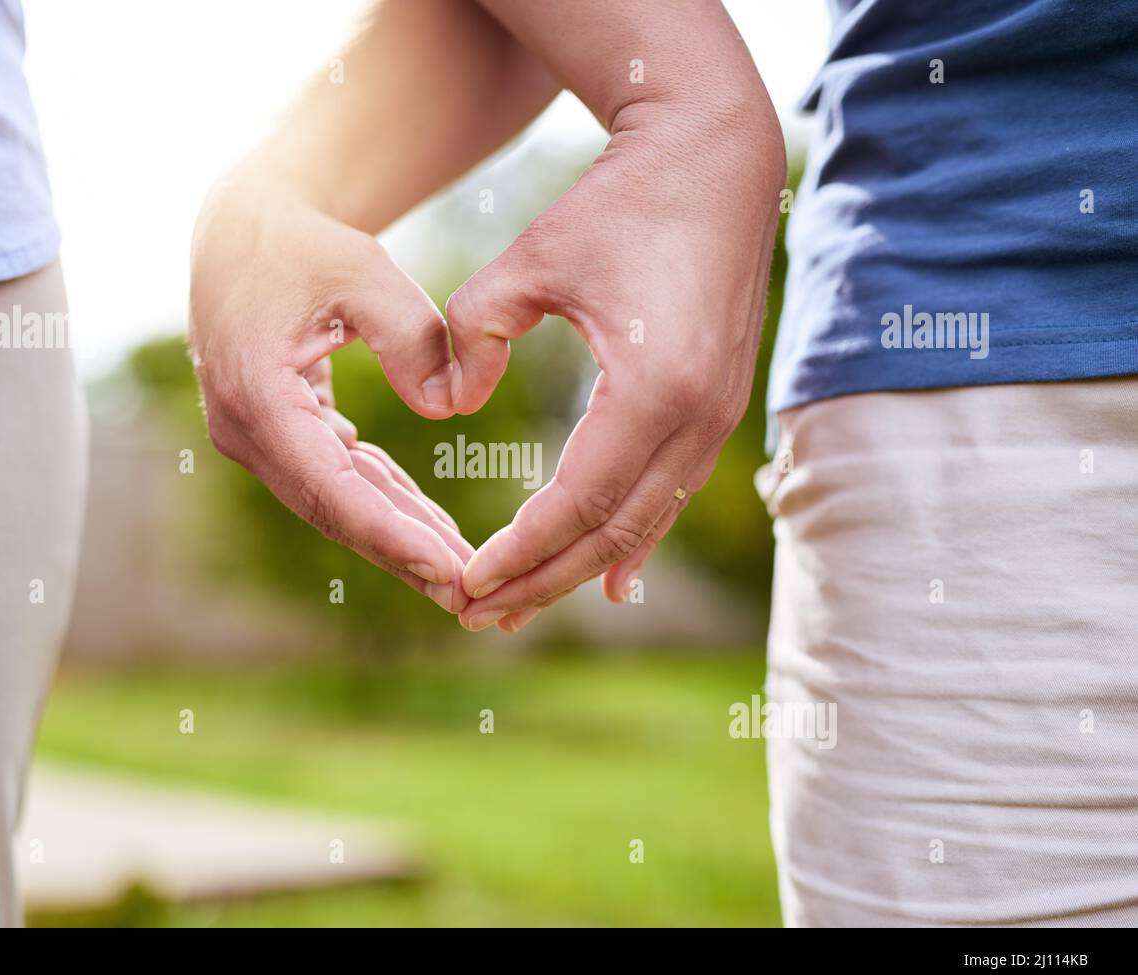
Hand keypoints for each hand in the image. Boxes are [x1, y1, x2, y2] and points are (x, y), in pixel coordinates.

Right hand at [189, 167, 472, 612]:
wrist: (245, 226)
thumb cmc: (303, 242)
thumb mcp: (362, 272)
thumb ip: (411, 337)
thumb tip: (452, 405)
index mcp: (258, 397)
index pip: (333, 488)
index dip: (393, 535)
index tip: (450, 570)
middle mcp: (247, 431)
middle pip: (337, 512)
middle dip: (405, 556)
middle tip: (472, 599)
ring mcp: (259, 437)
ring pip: (341, 503)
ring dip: (401, 538)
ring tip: (464, 577)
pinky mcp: (281, 432)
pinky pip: (341, 478)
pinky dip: (388, 504)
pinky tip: (433, 531)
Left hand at [449, 112, 785, 631]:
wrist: (712, 161)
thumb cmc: (617, 202)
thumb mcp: (527, 260)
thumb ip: (473, 334)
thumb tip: (451, 406)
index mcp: (654, 387)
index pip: (578, 503)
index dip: (520, 551)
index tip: (466, 582)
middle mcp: (699, 418)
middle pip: (614, 534)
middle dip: (543, 582)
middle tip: (479, 618)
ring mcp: (718, 419)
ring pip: (644, 524)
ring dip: (579, 571)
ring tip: (521, 606)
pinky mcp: (719, 410)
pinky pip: (670, 497)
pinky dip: (632, 543)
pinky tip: (605, 583)